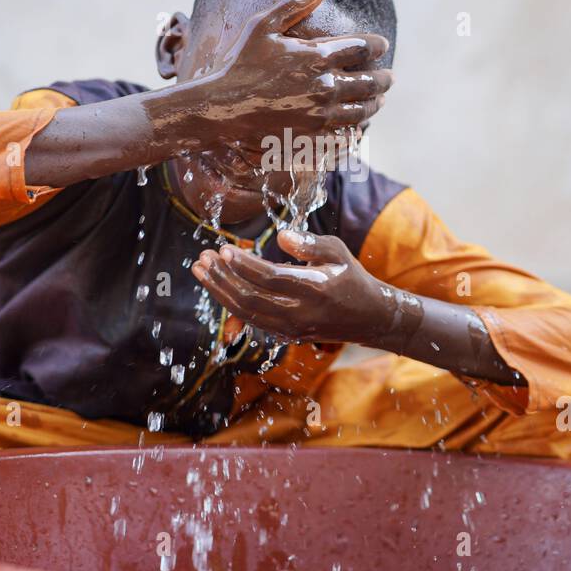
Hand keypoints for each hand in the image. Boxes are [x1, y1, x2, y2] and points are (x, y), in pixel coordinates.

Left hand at [191, 229, 396, 344]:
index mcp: (313, 289)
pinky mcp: (286, 334)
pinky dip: (231, 304)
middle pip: (250, 298)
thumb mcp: (337, 252)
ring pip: (246, 312)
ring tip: (202, 271)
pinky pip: (251, 320)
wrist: (368, 317)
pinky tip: (218, 286)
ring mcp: (291, 327)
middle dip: (222, 277)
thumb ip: (309, 243)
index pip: (268, 278)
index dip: (242, 264)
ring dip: (220, 291)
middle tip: (203, 258)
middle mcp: (299, 313)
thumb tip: (280, 237)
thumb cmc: (351, 278)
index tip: (223, 248)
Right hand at [195, 0, 393, 149]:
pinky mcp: (313, 136)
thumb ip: (294, 5)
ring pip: (362, 110)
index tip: (383, 45)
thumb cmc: (240, 63)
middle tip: (390, 77)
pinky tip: (360, 125)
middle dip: (384, 78)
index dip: (377, 45)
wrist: (222, 108)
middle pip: (369, 82)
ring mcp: (320, 114)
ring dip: (376, 104)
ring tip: (380, 100)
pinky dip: (358, 128)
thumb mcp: (262, 26)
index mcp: (316, 56)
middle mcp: (324, 86)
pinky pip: (345, 133)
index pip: (362, 48)